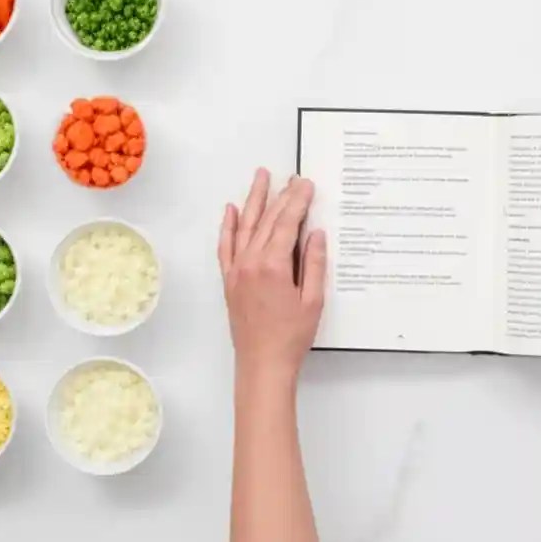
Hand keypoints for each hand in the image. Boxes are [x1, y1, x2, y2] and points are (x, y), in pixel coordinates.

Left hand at [218, 169, 326, 383]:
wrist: (262, 364)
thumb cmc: (290, 337)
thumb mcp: (313, 300)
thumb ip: (314, 264)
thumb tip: (315, 234)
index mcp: (273, 266)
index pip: (286, 223)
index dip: (298, 201)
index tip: (307, 185)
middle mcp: (250, 262)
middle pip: (266, 220)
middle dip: (281, 196)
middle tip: (293, 178)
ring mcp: (236, 270)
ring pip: (244, 226)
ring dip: (253, 200)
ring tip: (260, 177)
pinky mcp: (229, 280)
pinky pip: (225, 246)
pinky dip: (228, 226)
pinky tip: (230, 210)